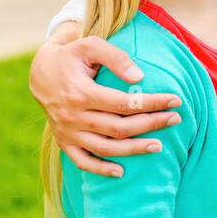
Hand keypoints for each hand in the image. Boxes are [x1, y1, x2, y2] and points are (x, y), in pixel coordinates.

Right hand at [29, 21, 182, 177]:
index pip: (124, 104)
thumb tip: (140, 78)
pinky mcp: (64, 141)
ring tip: (159, 146)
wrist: (40, 71)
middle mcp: (73, 117)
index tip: (176, 100)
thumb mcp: (91, 46)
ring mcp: (67, 133)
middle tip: (176, 119)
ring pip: (105, 148)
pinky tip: (121, 171)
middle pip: (119, 128)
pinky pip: (82, 161)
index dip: (152, 103)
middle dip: (151, 124)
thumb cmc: (72, 55)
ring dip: (133, 149)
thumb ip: (116, 58)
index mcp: (80, 93)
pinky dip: (101, 169)